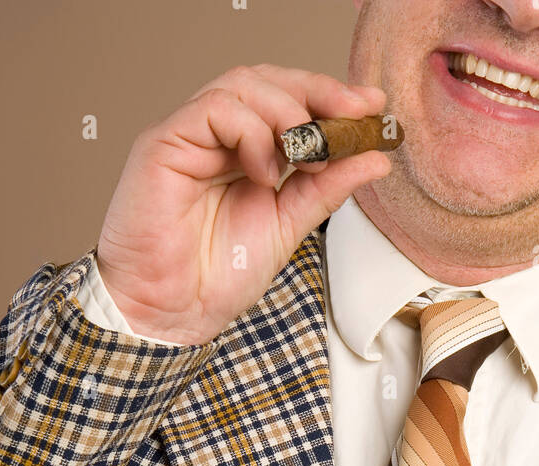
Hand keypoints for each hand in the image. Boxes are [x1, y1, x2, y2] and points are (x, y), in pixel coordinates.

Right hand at [96, 65, 391, 344]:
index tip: (372, 108)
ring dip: (288, 112)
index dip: (330, 98)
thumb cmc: (216, 277)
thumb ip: (327, 188)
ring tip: (308, 156)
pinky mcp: (164, 143)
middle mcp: (216, 136)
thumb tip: (375, 158)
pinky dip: (251, 131)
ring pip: (243, 84)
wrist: (172, 313)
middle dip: (318, 92)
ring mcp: (189, 136)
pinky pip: (214, 109)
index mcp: (244, 152)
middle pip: (267, 80)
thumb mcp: (289, 226)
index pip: (288, 100)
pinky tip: (266, 172)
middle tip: (354, 114)